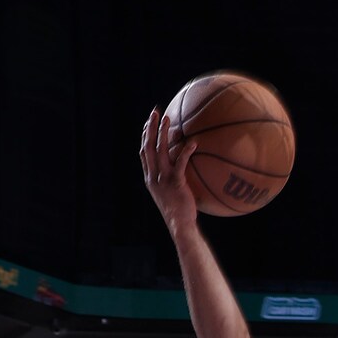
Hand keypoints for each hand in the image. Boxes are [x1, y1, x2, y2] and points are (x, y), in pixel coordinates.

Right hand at [140, 108, 199, 236]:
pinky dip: (186, 150)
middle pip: (148, 146)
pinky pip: (180, 162)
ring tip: (168, 119)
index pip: (143, 153)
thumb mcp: (168, 194)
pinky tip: (193, 142)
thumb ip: (169, 179)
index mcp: (150, 178)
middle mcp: (153, 176)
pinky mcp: (175, 182)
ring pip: (160, 150)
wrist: (179, 225)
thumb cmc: (178, 211)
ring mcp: (163, 179)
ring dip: (162, 132)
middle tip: (155, 112)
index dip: (144, 136)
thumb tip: (178, 168)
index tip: (148, 124)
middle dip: (150, 127)